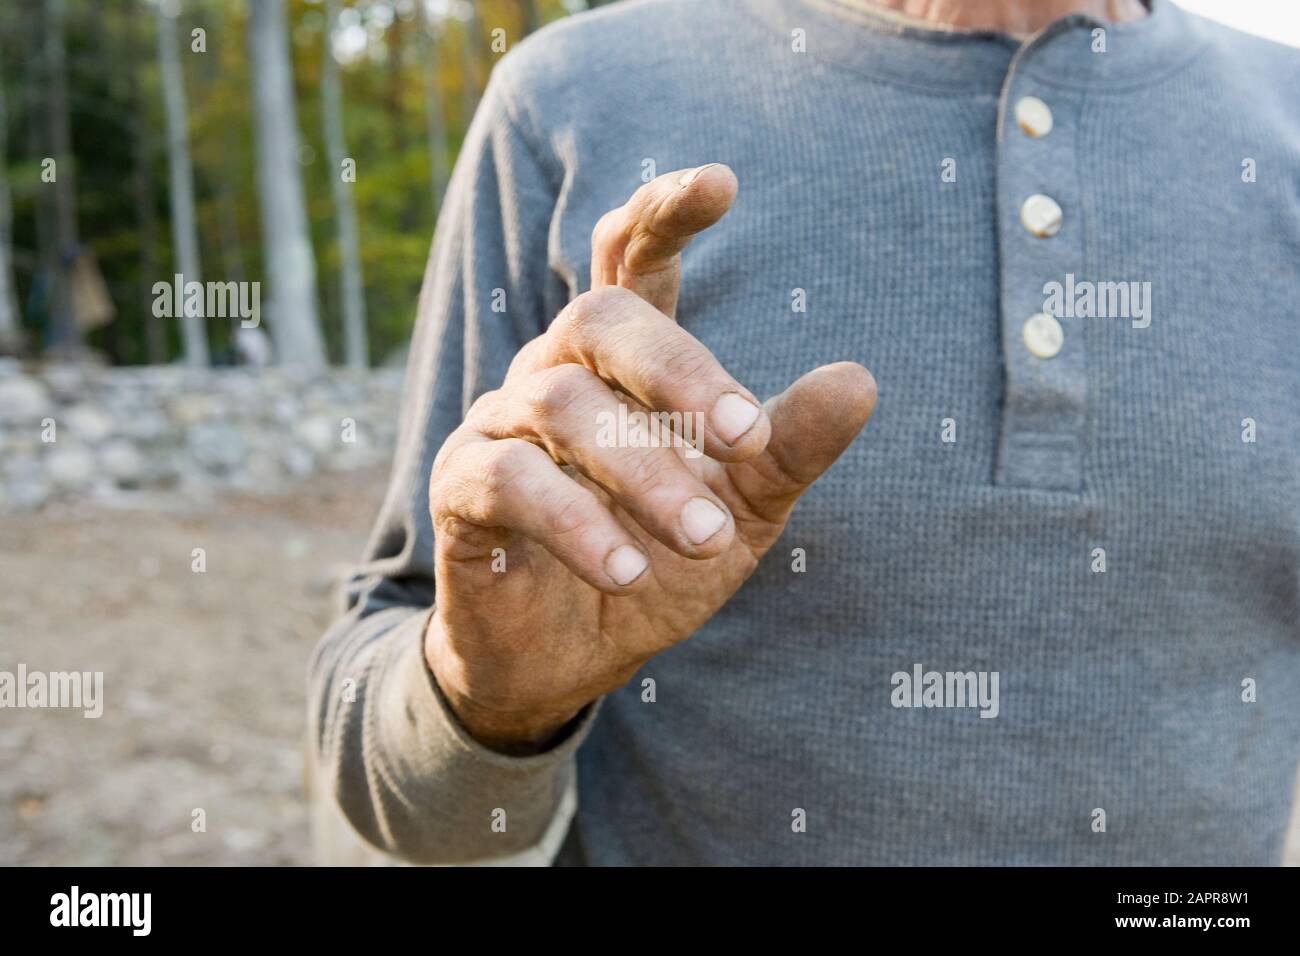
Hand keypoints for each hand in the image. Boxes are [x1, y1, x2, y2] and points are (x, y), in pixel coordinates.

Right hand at [425, 164, 876, 752]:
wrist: (569, 659)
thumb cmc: (654, 563)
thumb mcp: (740, 509)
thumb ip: (786, 448)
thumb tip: (860, 380)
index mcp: (620, 364)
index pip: (631, 261)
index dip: (664, 213)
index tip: (721, 183)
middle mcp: (554, 373)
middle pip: (598, 315)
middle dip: (679, 370)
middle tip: (746, 437)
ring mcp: (499, 425)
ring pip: (560, 403)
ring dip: (641, 470)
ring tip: (703, 535)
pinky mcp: (460, 490)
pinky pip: (507, 479)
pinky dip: (574, 523)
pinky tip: (627, 573)